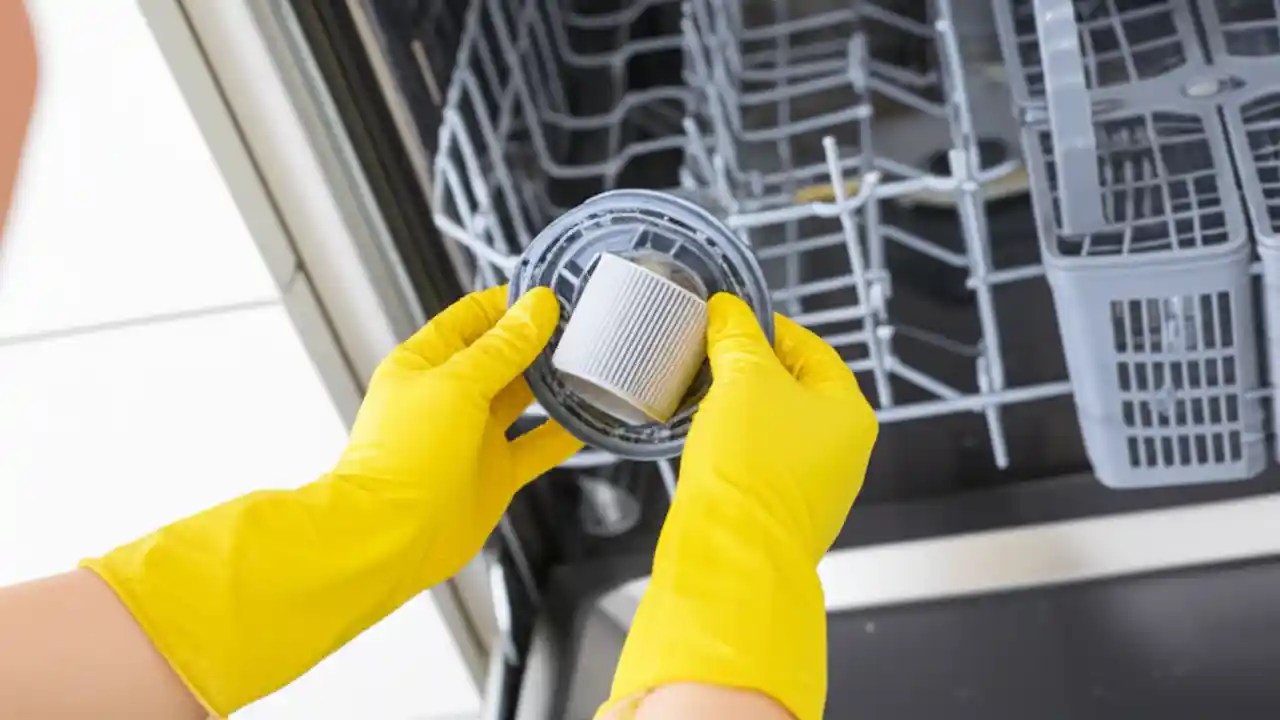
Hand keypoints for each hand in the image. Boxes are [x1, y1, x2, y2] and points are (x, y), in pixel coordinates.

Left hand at [337, 284, 581, 577]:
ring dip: (556, 383)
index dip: (510, 303)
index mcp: (424, 363)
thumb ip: (502, 348)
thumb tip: (537, 306)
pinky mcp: (495, 473)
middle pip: (502, 355)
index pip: (472, 317)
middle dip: (540, 340)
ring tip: (595, 362)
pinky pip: (539, 445)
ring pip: (524, 398)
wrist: (391, 537)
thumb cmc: (404, 456)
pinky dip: (566, 432)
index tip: (554, 293)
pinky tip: (594, 417)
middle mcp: (449, 396)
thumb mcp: (456, 386)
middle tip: (586, 325)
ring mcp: (473, 435)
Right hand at [604, 293, 876, 719]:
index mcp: (849, 412)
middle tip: (708, 356)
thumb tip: (727, 308)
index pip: (811, 349)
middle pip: (795, 388)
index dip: (766, 328)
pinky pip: (760, 464)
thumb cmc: (751, 463)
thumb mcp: (744, 380)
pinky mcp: (781, 513)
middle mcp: (842, 451)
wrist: (733, 554)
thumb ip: (737, 336)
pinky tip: (706, 441)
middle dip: (750, 369)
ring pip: (775, 427)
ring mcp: (814, 486)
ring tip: (701, 396)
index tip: (727, 320)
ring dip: (739, 408)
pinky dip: (735, 446)